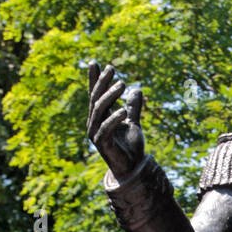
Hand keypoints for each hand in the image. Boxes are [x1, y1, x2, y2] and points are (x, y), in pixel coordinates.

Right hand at [87, 60, 144, 180]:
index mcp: (100, 118)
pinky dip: (114, 118)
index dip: (94, 79)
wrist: (133, 169)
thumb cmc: (131, 147)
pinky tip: (123, 110)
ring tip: (123, 84)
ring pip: (99, 110)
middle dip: (102, 82)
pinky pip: (105, 128)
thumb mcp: (133, 123)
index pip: (96, 95)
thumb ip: (133, 108)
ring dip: (110, 96)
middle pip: (96, 98)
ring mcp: (96, 134)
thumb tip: (137, 90)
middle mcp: (94, 124)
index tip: (95, 62)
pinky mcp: (102, 144)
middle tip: (112, 69)